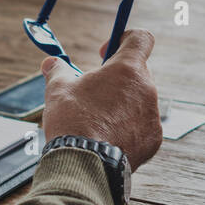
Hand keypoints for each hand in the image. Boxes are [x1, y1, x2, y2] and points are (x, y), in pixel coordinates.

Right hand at [40, 29, 161, 169]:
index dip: (123, 38)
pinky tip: (107, 137)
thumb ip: (58, 70)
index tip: (105, 51)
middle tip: (93, 91)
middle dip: (116, 77)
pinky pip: (142, 125)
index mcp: (128, 69)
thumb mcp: (58, 89)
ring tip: (96, 119)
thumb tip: (51, 63)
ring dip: (122, 103)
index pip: (141, 38)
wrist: (85, 166)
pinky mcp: (154, 138)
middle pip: (137, 72)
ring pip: (140, 100)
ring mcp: (153, 115)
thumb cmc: (73, 123)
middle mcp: (147, 89)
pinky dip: (128, 127)